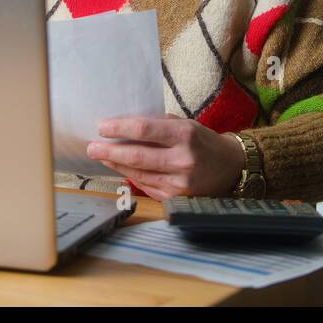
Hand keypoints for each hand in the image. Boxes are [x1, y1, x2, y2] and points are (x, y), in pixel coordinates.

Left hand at [86, 114, 246, 199]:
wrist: (231, 167)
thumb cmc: (203, 141)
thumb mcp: (186, 124)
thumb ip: (158, 124)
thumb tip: (123, 125)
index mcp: (185, 135)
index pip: (143, 129)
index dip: (119, 128)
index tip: (101, 127)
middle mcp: (182, 159)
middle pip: (136, 155)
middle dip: (109, 151)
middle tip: (91, 147)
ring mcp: (179, 182)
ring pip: (137, 173)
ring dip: (116, 165)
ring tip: (101, 156)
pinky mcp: (176, 198)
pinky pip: (146, 185)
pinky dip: (131, 176)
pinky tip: (120, 169)